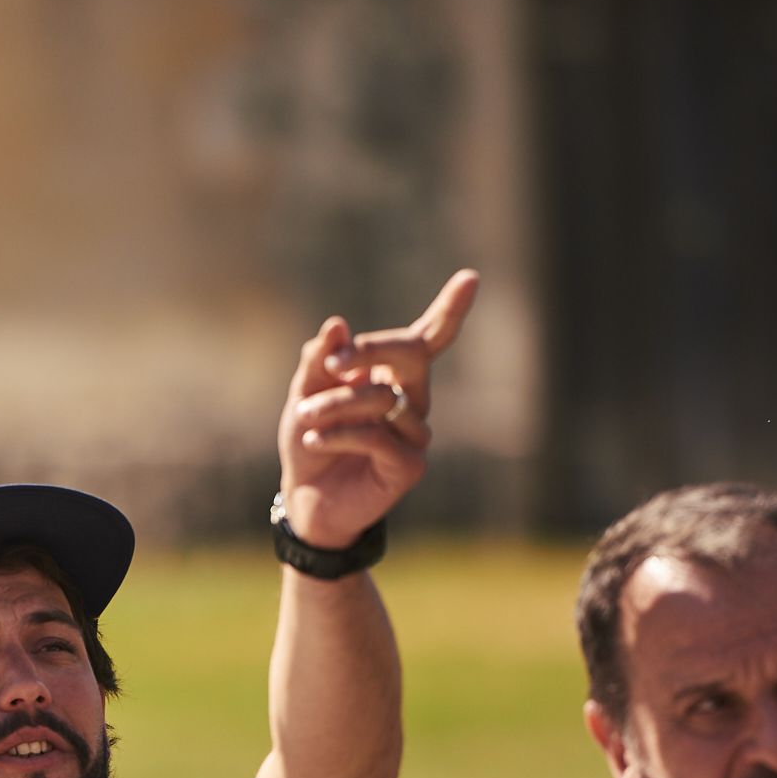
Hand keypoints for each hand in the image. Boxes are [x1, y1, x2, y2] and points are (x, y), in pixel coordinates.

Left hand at [276, 270, 479, 547]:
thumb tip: (337, 324)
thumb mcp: (306, 394)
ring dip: (336, 404)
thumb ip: (320, 361)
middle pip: (412, 354)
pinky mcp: (409, 465)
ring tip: (305, 417)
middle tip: (332, 365)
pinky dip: (341, 433)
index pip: (427, 338)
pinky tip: (315, 440)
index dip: (450, 310)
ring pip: (382, 398)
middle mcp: (412, 400)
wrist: (305, 499)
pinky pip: (378, 435)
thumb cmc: (311, 440)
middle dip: (370, 351)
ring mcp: (415, 433)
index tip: (470, 278)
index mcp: (393, 376)